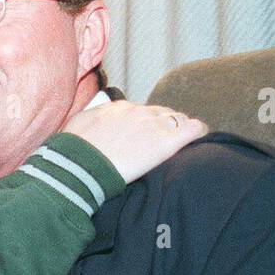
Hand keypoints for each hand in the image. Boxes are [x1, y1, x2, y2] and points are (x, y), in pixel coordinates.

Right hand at [62, 100, 206, 183]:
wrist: (81, 166)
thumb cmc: (73, 152)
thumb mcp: (76, 127)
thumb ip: (90, 121)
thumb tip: (93, 123)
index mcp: (117, 108)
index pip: (141, 111)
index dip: (145, 123)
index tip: (145, 135)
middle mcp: (138, 112)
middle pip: (161, 113)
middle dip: (164, 124)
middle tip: (164, 140)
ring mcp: (153, 125)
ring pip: (178, 119)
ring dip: (180, 129)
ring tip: (183, 141)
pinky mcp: (166, 142)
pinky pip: (193, 129)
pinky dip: (198, 132)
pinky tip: (201, 138)